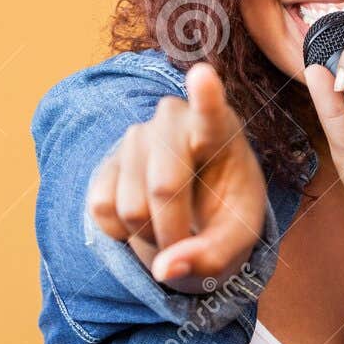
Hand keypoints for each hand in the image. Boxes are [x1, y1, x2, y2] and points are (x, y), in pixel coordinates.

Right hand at [87, 62, 267, 286]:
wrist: (199, 204)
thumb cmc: (229, 209)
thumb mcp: (239, 237)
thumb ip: (214, 256)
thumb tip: (165, 269)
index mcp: (219, 127)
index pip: (211, 109)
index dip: (205, 95)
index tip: (203, 74)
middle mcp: (172, 120)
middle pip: (165, 189)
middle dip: (175, 233)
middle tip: (189, 247)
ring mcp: (134, 136)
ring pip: (131, 207)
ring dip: (150, 237)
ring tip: (171, 228)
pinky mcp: (105, 161)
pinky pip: (103, 209)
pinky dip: (124, 233)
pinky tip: (145, 222)